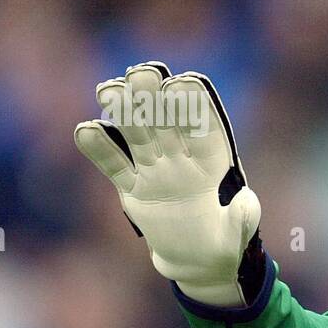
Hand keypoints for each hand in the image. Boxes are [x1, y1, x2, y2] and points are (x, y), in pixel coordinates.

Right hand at [73, 61, 262, 307]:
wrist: (198, 257)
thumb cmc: (226, 236)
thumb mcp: (241, 225)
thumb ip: (242, 212)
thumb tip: (241, 202)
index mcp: (211, 165)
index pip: (203, 131)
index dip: (195, 107)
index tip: (185, 82)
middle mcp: (181, 163)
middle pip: (166, 125)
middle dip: (154, 97)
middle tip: (142, 71)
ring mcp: (156, 174)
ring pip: (138, 138)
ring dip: (124, 113)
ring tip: (110, 89)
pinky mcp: (133, 191)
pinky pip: (113, 168)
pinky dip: (99, 151)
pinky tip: (85, 129)